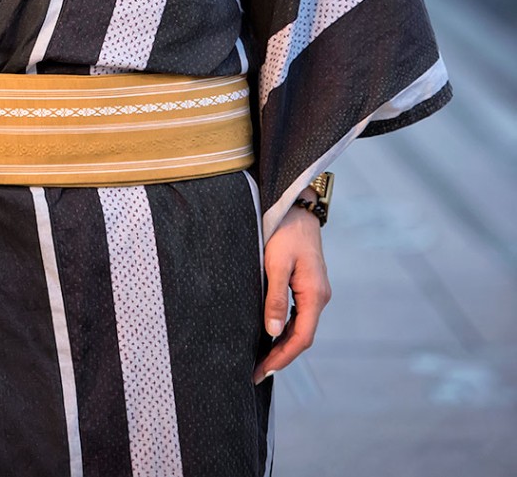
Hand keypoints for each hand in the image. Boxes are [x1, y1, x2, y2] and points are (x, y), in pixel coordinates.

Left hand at [253, 193, 331, 383]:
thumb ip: (276, 299)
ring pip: (301, 326)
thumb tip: (273, 332)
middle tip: (257, 371)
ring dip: (283, 344)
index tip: (263, 371)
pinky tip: (272, 333)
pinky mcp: (308, 283)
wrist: (296, 206)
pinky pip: (300, 314)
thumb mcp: (277, 264)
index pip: (302, 338)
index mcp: (315, 294)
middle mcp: (319, 296)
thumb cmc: (285, 232)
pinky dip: (286, 328)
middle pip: (303, 336)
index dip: (283, 358)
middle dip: (281, 356)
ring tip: (261, 358)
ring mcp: (316, 290)